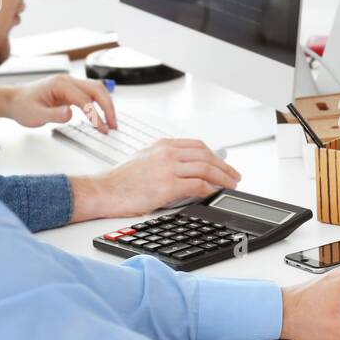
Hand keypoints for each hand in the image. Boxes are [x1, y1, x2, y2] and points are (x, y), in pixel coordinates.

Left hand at [0, 75, 116, 130]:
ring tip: (111, 121)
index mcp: (60, 84)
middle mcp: (68, 81)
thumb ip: (54, 115)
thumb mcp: (35, 114)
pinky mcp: (70, 92)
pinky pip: (90, 96)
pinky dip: (98, 105)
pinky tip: (100, 117)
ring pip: (96, 91)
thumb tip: (70, 113)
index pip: (84, 99)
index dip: (95, 114)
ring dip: (106, 105)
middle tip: (113, 124)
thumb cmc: (22, 105)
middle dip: (108, 107)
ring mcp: (70, 85)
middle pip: (97, 90)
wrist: (13, 101)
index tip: (102, 127)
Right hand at [69, 138, 240, 221]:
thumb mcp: (144, 159)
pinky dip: (210, 189)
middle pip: (206, 156)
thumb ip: (165, 159)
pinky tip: (214, 193)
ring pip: (206, 169)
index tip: (223, 164)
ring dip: (223, 178)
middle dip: (224, 167)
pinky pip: (197, 185)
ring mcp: (168, 168)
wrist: (104, 191)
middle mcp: (167, 153)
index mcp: (163, 145)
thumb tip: (185, 168)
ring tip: (230, 186)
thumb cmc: (121, 180)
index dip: (215, 156)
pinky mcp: (167, 185)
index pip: (197, 146)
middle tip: (234, 177)